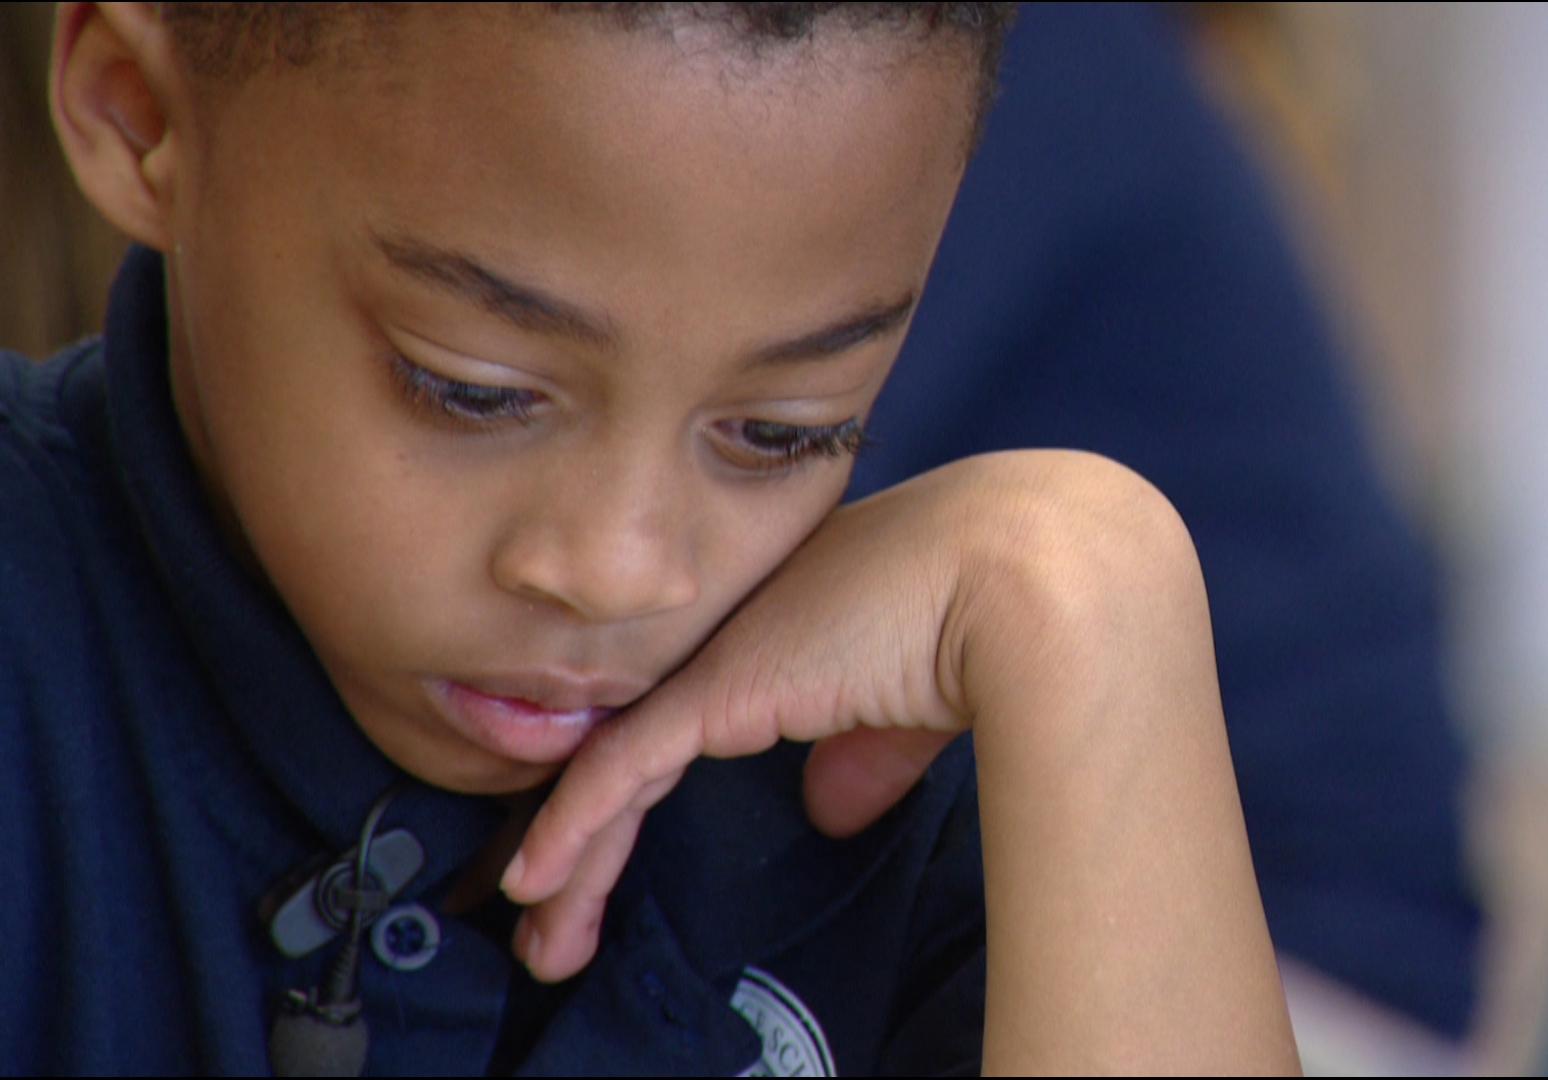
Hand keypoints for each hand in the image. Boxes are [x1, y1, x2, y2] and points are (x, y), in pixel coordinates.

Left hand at [500, 451, 997, 978]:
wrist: (1011, 576)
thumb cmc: (979, 623)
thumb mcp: (908, 707)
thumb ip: (865, 752)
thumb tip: (834, 808)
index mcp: (776, 640)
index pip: (679, 732)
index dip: (635, 804)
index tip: (609, 868)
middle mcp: (730, 646)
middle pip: (633, 759)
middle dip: (589, 848)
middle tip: (554, 926)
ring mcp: (715, 664)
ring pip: (612, 776)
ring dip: (572, 865)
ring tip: (543, 940)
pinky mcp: (712, 691)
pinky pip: (617, 773)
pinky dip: (569, 830)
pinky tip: (536, 882)